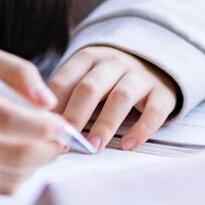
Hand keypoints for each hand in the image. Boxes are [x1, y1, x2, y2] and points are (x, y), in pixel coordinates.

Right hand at [0, 45, 70, 193]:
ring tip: (40, 140)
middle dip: (48, 148)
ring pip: (13, 175)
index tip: (61, 123)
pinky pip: (3, 186)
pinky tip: (21, 153)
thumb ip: (20, 72)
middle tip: (61, 136)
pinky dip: (23, 173)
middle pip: (15, 156)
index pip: (7, 120)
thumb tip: (48, 101)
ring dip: (38, 161)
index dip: (41, 126)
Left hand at [46, 46, 178, 151]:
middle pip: (91, 87)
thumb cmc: (109, 79)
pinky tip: (128, 145)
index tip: (43, 129)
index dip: (54, 105)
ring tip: (93, 147)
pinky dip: (142, 129)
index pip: (67, 78)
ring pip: (122, 96)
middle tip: (64, 141)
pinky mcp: (163, 92)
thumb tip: (41, 126)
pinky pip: (154, 110)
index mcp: (89, 57)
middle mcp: (115, 62)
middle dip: (76, 115)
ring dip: (105, 123)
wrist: (155, 62)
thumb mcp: (86, 75)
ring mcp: (140, 76)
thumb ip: (67, 95)